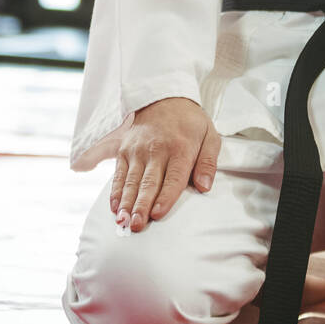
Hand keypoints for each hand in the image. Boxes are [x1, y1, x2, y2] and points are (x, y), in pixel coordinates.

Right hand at [110, 97, 219, 230]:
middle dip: (141, 206)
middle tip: (136, 225)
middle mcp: (156, 149)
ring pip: (131, 181)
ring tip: (122, 221)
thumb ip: (208, 162)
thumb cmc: (190, 122)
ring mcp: (138, 150)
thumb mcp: (209, 136)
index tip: (157, 214)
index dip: (165, 197)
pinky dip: (116, 191)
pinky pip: (119, 174)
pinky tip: (114, 207)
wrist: (164, 97)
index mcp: (180, 148)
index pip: (172, 177)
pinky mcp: (125, 150)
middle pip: (148, 182)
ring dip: (126, 203)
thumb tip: (205, 186)